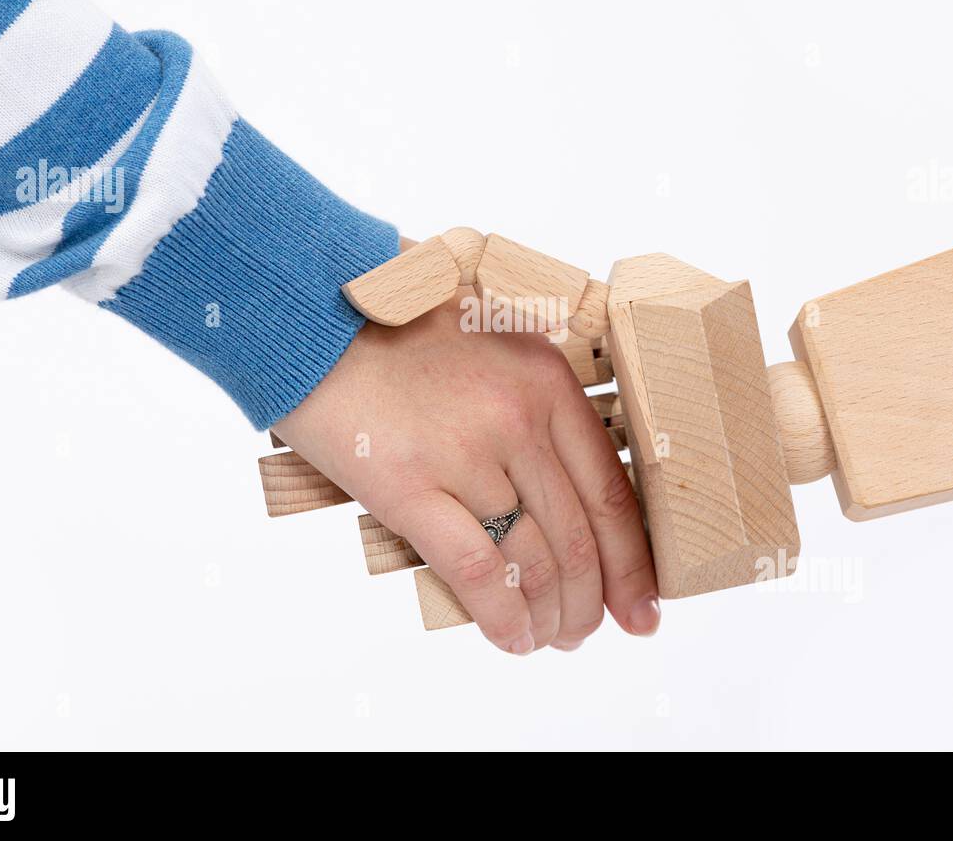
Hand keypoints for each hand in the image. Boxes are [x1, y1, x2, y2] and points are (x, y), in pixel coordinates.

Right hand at [274, 295, 660, 653]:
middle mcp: (517, 419)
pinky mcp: (407, 485)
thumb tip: (556, 493)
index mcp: (547, 381)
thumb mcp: (489, 344)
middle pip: (578, 535)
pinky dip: (502, 616)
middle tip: (590, 631)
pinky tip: (512, 640)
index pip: (611, 493)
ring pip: (535, 560)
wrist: (309, 312)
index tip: (643, 605)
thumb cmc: (396, 328)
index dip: (632, 562)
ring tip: (552, 638)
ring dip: (552, 615)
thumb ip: (529, 405)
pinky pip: (475, 569)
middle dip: (593, 600)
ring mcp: (464, 453)